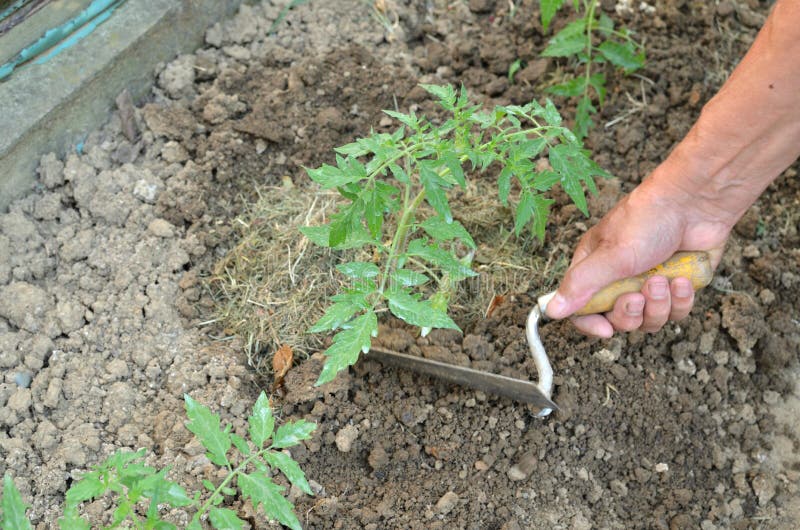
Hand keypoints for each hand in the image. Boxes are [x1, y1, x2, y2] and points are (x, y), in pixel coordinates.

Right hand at [545, 176, 728, 336]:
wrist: (696, 202)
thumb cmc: (648, 218)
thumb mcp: (610, 255)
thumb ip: (580, 285)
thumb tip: (552, 309)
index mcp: (596, 268)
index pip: (584, 309)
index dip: (592, 324)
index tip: (606, 330)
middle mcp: (621, 278)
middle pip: (618, 320)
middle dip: (631, 313)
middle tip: (638, 295)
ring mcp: (651, 283)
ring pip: (650, 320)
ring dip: (659, 305)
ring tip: (664, 280)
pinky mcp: (678, 285)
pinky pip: (676, 311)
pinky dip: (681, 299)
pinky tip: (683, 279)